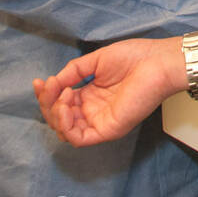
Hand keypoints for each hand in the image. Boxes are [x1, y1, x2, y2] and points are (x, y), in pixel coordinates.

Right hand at [32, 37, 182, 146]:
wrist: (158, 61)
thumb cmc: (135, 58)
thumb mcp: (95, 61)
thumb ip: (72, 73)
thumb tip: (51, 84)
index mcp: (91, 96)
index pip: (60, 104)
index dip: (46, 96)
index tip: (39, 82)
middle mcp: (94, 111)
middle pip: (59, 119)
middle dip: (47, 104)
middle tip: (49, 86)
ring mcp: (101, 122)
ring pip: (65, 131)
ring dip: (55, 114)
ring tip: (63, 94)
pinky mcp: (109, 129)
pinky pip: (79, 138)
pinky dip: (65, 125)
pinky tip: (66, 105)